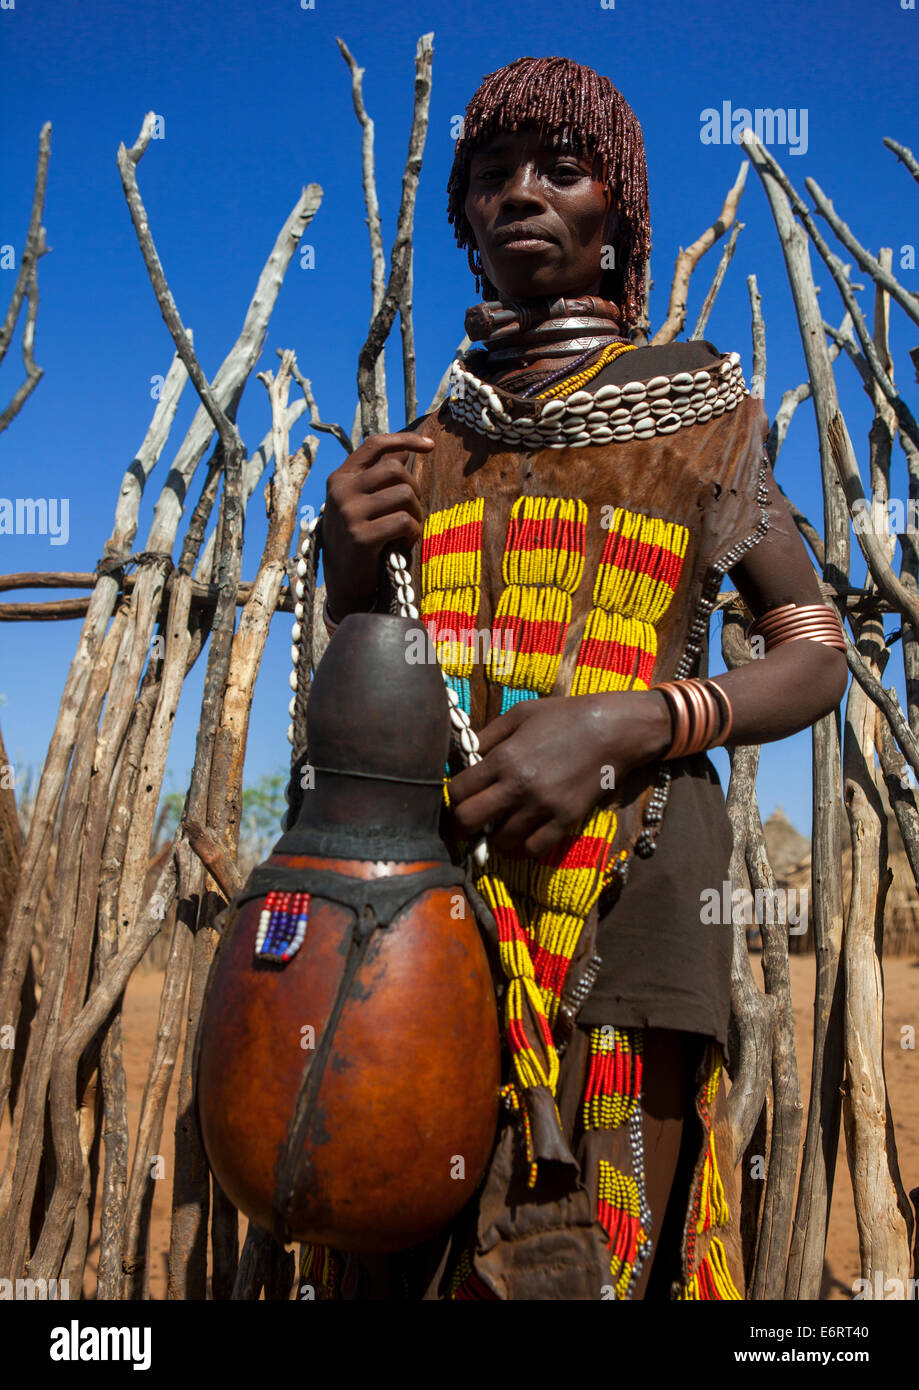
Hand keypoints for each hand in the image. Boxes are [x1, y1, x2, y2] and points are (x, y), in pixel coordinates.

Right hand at [323, 431, 433, 619]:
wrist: (343, 582)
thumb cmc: (358, 537)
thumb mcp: (360, 503)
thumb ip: (377, 478)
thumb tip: (405, 449)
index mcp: (340, 478)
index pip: (375, 445)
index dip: (405, 440)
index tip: (431, 446)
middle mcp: (341, 491)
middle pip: (396, 470)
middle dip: (415, 490)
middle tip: (413, 512)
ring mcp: (349, 513)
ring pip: (404, 494)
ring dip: (416, 514)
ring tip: (408, 531)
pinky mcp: (361, 537)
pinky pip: (404, 522)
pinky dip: (413, 533)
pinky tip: (403, 544)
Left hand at [448, 691, 671, 857]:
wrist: (614, 729)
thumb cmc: (565, 716)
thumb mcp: (520, 714)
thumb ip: (488, 736)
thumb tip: (462, 755)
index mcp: (504, 758)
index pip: (458, 791)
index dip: (452, 795)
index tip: (460, 794)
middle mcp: (519, 786)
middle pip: (469, 820)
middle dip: (463, 820)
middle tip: (471, 816)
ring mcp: (543, 807)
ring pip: (500, 840)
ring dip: (496, 834)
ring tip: (503, 820)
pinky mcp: (566, 820)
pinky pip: (534, 849)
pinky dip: (525, 845)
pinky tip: (526, 831)